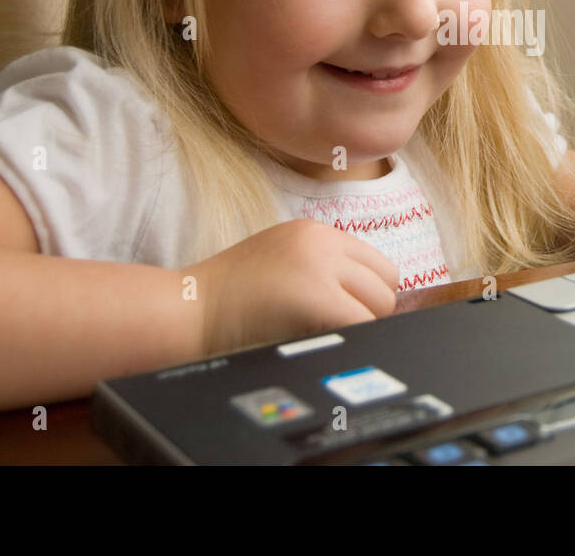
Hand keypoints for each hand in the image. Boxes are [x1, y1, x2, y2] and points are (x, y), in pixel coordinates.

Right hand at [181, 218, 399, 357]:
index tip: (348, 315)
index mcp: (315, 232)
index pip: (376, 263)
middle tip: (335, 331)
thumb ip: (319, 269)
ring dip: (360, 327)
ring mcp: (321, 266)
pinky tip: (320, 343)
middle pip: (386, 282)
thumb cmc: (226, 297)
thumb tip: (365, 299)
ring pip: (380, 305)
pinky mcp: (317, 296)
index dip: (367, 295)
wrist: (188, 308)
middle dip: (369, 311)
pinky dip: (351, 339)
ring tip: (323, 336)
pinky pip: (362, 323)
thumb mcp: (278, 262)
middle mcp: (323, 241)